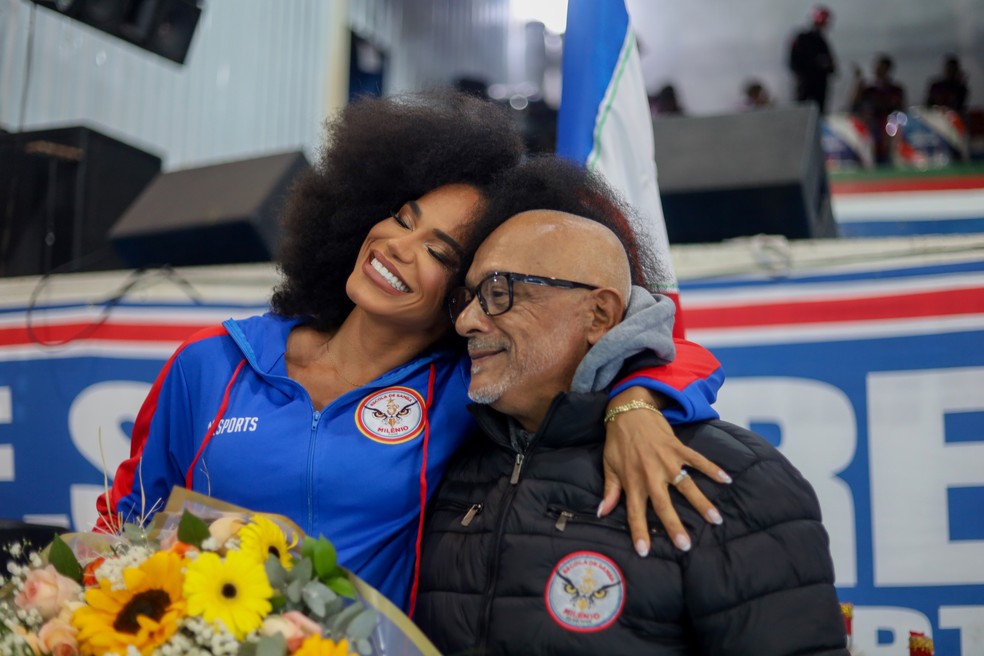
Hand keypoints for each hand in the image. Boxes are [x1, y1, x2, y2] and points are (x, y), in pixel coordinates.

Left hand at [601, 387, 731, 555]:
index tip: (644, 551)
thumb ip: (610, 491)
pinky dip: (712, 469)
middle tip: (686, 546)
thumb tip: (601, 512)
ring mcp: (666, 461)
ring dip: (701, 503)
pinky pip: (697, 460)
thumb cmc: (617, 442)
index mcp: (632, 481)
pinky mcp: (678, 448)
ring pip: (686, 486)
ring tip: (715, 519)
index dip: (639, 532)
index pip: (634, 512)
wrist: (628, 411)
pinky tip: (726, 479)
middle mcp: (650, 474)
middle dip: (674, 526)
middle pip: (663, 505)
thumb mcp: (609, 466)